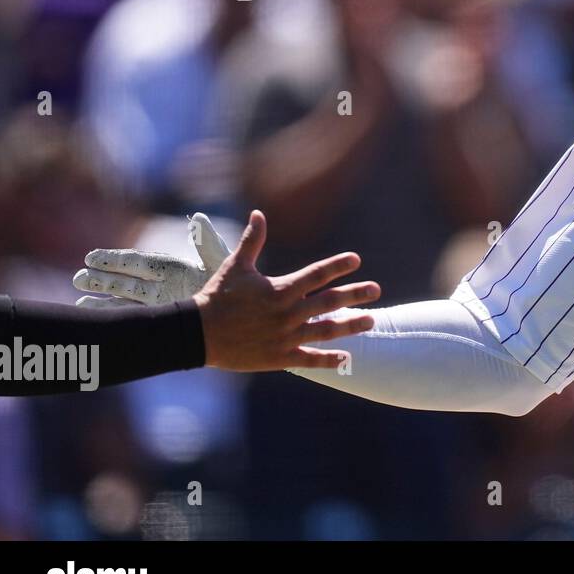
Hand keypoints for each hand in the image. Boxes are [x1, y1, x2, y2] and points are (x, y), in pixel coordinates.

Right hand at [73, 212, 230, 307]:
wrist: (240, 307)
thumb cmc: (231, 280)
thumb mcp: (220, 260)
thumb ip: (207, 242)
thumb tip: (198, 218)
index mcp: (171, 267)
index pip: (137, 262)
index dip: (115, 260)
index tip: (92, 257)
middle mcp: (161, 284)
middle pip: (125, 281)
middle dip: (103, 280)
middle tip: (78, 279)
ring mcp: (160, 303)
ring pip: (125, 300)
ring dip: (103, 300)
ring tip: (79, 303)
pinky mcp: (163, 318)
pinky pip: (135, 319)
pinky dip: (116, 319)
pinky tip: (96, 320)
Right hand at [194, 210, 379, 370]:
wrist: (197, 334)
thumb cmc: (217, 297)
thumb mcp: (235, 266)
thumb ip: (253, 241)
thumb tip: (258, 213)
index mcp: (279, 289)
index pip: (316, 274)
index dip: (337, 266)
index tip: (356, 260)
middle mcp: (287, 313)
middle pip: (329, 302)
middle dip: (355, 294)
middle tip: (376, 290)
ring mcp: (285, 336)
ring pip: (326, 331)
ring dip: (351, 325)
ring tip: (371, 320)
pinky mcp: (279, 357)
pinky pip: (310, 359)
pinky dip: (330, 360)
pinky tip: (348, 358)